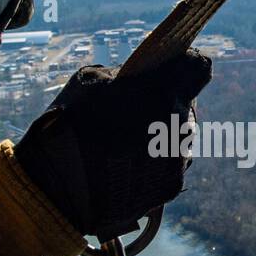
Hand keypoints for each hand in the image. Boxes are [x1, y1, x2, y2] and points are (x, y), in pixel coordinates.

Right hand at [14, 49, 211, 239]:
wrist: (58, 190)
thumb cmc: (69, 125)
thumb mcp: (92, 80)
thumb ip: (129, 75)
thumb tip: (143, 77)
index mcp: (163, 90)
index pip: (198, 67)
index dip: (186, 66)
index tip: (175, 68)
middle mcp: (180, 124)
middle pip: (184, 105)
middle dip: (164, 105)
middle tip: (132, 112)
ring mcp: (178, 159)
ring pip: (177, 137)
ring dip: (159, 135)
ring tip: (122, 144)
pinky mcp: (171, 187)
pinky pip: (169, 165)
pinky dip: (153, 164)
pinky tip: (124, 167)